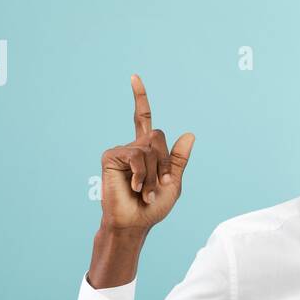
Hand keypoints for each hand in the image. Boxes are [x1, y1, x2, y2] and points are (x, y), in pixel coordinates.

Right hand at [99, 74, 194, 233]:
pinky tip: (135, 187)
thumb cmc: (153, 207)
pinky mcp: (110, 156)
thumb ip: (179, 159)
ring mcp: (121, 150)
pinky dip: (141, 174)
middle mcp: (132, 147)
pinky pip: (136, 155)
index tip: (134, 77)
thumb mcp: (173, 183)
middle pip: (158, 136)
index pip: (143, 119)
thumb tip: (189, 134)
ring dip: (154, 174)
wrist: (134, 222)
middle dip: (164, 163)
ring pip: (150, 148)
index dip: (139, 98)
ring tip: (145, 191)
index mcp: (147, 151)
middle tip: (158, 185)